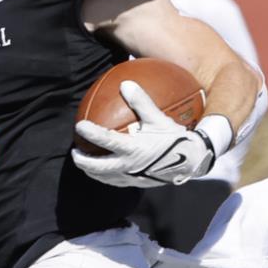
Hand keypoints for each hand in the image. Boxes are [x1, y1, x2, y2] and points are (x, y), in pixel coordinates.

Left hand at [71, 81, 216, 188]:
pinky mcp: (138, 182)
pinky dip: (107, 176)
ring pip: (105, 177)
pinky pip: (117, 181)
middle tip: (75, 152)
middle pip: (99, 167)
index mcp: (133, 149)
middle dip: (83, 161)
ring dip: (92, 171)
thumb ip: (141, 102)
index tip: (79, 126)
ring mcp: (132, 176)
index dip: (90, 133)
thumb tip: (126, 84)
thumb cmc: (175, 139)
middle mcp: (129, 165)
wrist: (192, 162)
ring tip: (86, 165)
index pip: (105, 140)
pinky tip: (106, 171)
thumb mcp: (159, 118)